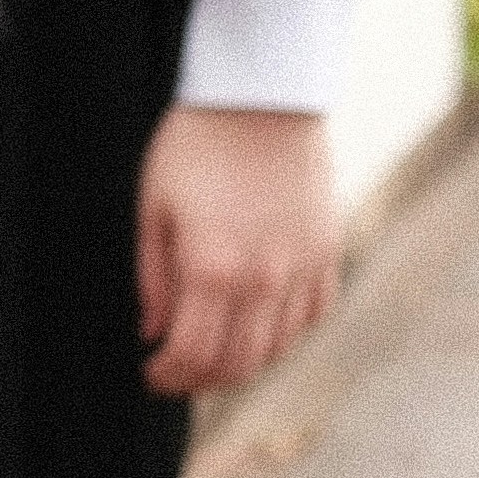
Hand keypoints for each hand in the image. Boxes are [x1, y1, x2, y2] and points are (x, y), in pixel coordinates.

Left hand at [139, 102, 339, 395]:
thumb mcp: (153, 206)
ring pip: (277, 348)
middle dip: (201, 381)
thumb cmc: (197, 143)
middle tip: (178, 375)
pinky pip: (312, 315)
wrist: (262, 96)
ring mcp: (302, 268)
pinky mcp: (327, 252)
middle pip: (236, 364)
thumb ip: (151, 278)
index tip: (152, 375)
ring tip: (215, 353)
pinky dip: (285, 333)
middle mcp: (263, 279)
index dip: (167, 377)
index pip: (191, 354)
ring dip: (242, 363)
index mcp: (212, 269)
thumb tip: (153, 332)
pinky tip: (260, 325)